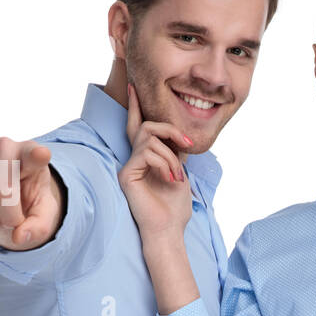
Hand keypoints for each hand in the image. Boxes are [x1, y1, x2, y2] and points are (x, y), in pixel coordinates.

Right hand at [0, 138, 60, 249]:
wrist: (4, 192)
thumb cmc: (28, 199)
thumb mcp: (42, 214)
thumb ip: (39, 227)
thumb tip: (18, 238)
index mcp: (32, 155)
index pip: (34, 154)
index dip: (37, 156)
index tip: (42, 155)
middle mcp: (4, 146)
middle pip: (3, 191)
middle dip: (9, 218)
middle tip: (12, 222)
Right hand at [118, 82, 194, 241]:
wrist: (169, 230)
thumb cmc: (174, 207)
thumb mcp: (180, 172)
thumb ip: (175, 153)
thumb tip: (179, 137)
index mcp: (145, 158)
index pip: (139, 127)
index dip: (136, 106)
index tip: (133, 85)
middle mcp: (133, 159)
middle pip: (147, 127)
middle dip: (171, 130)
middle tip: (188, 146)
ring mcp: (128, 166)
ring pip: (150, 139)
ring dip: (172, 156)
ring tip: (178, 176)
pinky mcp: (127, 174)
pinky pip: (147, 153)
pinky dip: (165, 164)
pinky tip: (171, 180)